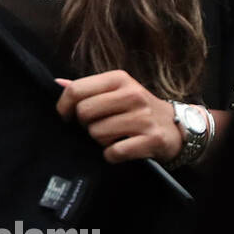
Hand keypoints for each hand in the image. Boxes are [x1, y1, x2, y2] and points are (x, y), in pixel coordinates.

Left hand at [55, 69, 181, 164]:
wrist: (177, 127)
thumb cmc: (137, 109)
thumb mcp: (116, 91)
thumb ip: (88, 88)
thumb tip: (57, 83)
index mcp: (119, 79)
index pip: (75, 90)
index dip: (64, 107)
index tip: (67, 116)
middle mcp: (132, 94)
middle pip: (84, 113)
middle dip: (85, 125)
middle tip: (97, 126)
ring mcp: (143, 117)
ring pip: (96, 134)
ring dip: (99, 141)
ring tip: (113, 137)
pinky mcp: (151, 139)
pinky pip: (114, 152)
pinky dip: (111, 155)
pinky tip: (120, 149)